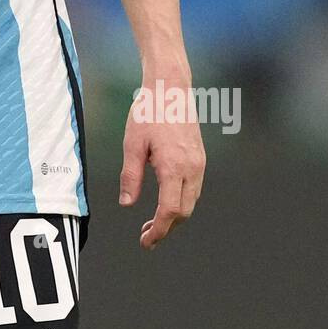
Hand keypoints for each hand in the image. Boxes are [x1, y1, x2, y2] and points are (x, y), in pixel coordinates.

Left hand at [119, 75, 205, 249]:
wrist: (170, 87)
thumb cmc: (148, 112)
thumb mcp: (132, 144)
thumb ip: (130, 176)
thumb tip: (127, 204)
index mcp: (173, 167)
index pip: (169, 211)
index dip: (158, 231)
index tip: (146, 242)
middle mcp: (191, 168)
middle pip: (183, 212)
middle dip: (166, 228)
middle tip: (145, 235)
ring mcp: (199, 163)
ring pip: (191, 201)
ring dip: (174, 216)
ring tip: (153, 222)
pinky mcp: (200, 157)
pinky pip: (193, 188)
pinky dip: (181, 201)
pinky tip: (165, 200)